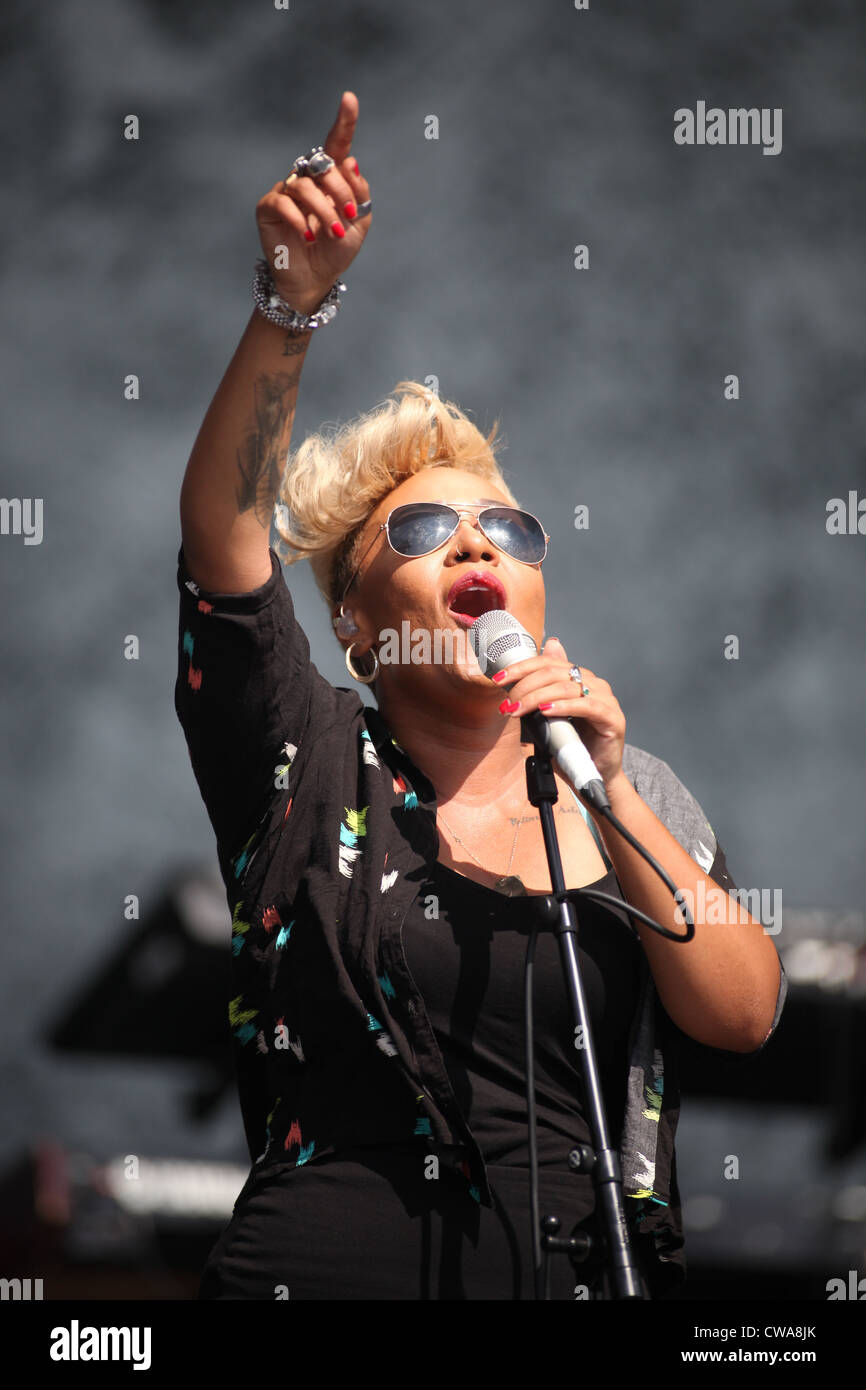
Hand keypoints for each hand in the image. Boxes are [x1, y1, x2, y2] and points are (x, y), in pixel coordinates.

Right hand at [255, 91, 371, 315]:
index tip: (350, 98)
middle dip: (341, 190)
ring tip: (332, 233)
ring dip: (324, 210)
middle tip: (350, 216)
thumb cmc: (336, 250)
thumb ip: (359, 192)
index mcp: (331, 178)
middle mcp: (308, 178)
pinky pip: (283, 202)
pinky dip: (299, 219)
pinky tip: (307, 235)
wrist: (315, 279)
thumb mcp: (359, 223)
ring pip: (305, 186)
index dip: (344, 121)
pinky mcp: (269, 207)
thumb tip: (349, 161)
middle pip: (323, 166)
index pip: (337, 144)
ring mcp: (287, 191)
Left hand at [493, 636, 626, 789]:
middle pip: (554, 672)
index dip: (521, 668)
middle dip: (524, 687)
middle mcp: (594, 683)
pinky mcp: (613, 718)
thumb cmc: (572, 746)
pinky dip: (564, 707)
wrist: (595, 775)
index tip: (499, 679)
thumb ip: (541, 691)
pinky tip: (546, 711)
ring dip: (537, 697)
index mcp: (579, 677)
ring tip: (518, 710)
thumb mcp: (548, 715)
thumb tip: (530, 664)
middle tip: (508, 704)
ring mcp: (606, 699)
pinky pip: (587, 705)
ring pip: (566, 687)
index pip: (547, 662)